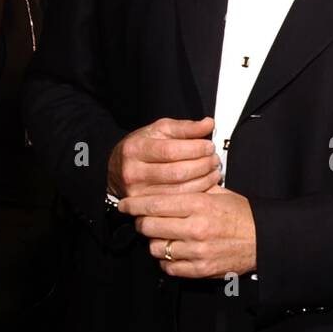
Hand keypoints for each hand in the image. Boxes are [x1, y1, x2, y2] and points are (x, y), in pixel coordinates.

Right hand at [107, 116, 221, 198]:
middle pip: (177, 173)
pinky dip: (198, 191)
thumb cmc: (141, 148)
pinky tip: (206, 181)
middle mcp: (134, 172)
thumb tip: (208, 124)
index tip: (209, 146)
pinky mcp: (147, 207)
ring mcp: (139, 193)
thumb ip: (185, 127)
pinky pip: (179, 201)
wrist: (118, 170)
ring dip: (204, 179)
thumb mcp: (159, 130)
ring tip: (213, 169)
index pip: (170, 150)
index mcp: (135, 149)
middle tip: (214, 158)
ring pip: (180, 190)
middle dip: (202, 165)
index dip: (194, 149)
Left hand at [119, 186, 256, 278]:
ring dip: (154, 242)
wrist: (264, 240)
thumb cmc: (242, 215)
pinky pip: (169, 267)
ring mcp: (197, 251)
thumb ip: (191, 189)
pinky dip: (166, 260)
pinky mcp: (200, 269)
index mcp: (199, 205)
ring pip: (155, 248)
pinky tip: (174, 252)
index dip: (134, 204)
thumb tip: (165, 184)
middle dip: (141, 222)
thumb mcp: (219, 193)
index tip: (125, 204)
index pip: (154, 204)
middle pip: (148, 226)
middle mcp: (195, 228)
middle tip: (144, 220)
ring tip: (162, 236)